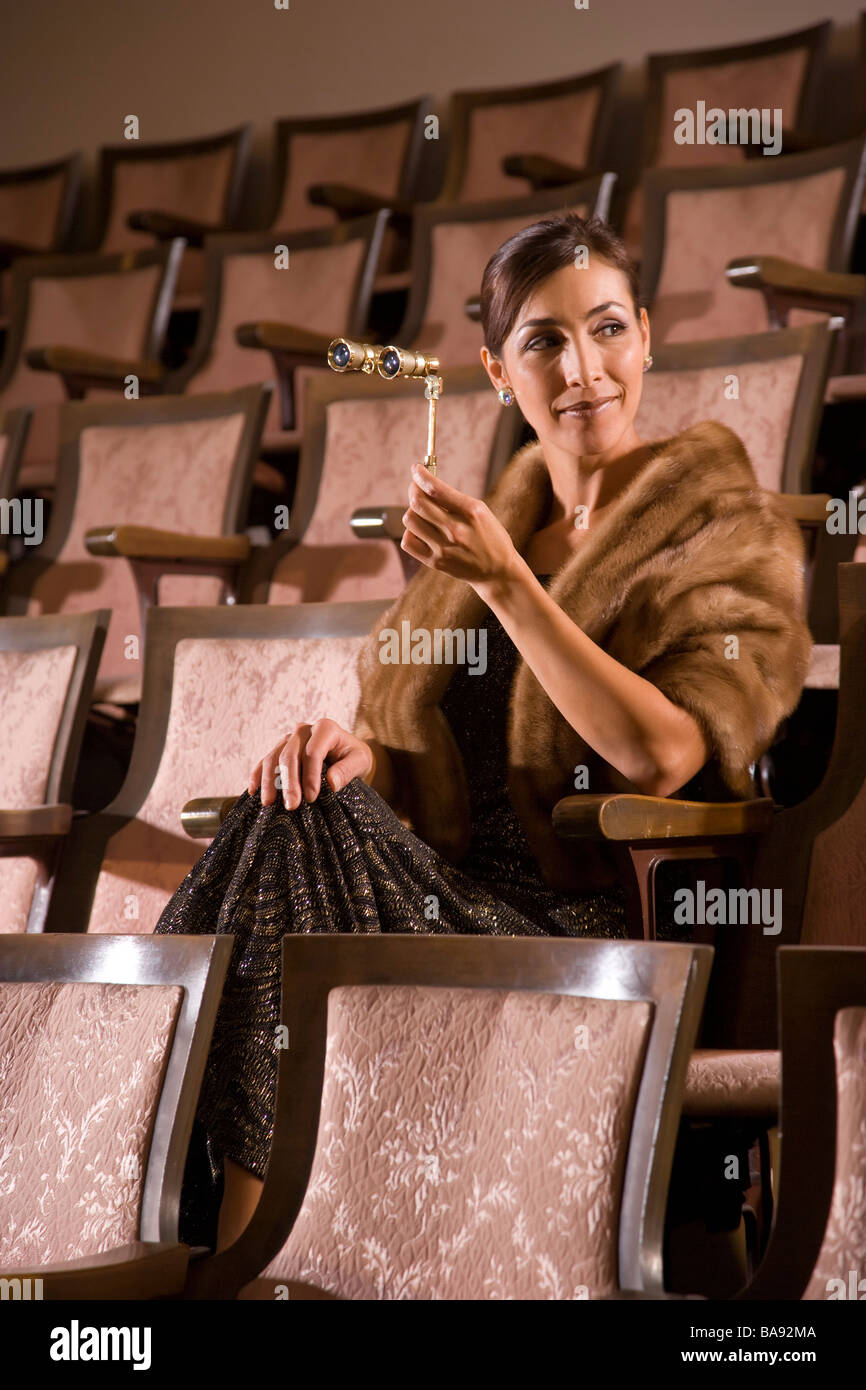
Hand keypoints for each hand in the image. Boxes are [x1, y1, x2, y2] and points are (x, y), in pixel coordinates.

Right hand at [248, 719, 373, 807]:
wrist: (347, 754)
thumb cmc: (354, 757)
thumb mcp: (361, 761)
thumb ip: (347, 770)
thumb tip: (331, 783)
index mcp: (325, 728)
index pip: (313, 752)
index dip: (310, 776)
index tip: (312, 798)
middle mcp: (304, 730)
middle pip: (289, 755)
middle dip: (289, 782)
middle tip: (291, 806)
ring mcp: (289, 739)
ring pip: (273, 757)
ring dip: (269, 781)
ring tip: (269, 803)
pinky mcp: (280, 749)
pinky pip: (265, 761)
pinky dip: (257, 775)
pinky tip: (253, 792)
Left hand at [401, 462, 517, 586]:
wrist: (498, 572)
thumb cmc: (489, 537)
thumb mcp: (481, 512)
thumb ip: (455, 500)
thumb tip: (426, 484)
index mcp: (471, 512)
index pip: (436, 489)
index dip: (421, 475)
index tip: (416, 469)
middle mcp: (456, 530)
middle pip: (418, 503)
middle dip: (414, 490)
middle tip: (416, 488)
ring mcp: (444, 548)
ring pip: (410, 520)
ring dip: (412, 511)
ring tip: (422, 513)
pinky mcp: (436, 562)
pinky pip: (408, 541)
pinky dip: (411, 532)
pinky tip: (421, 530)